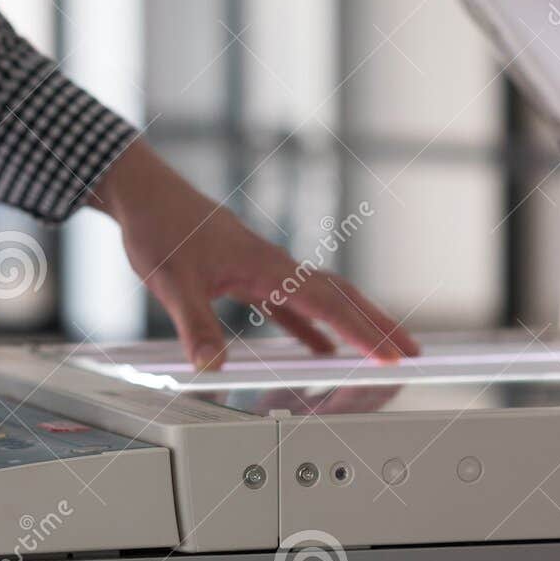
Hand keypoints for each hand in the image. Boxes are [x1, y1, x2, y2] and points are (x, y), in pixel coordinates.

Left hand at [90, 140, 418, 369]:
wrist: (145, 194)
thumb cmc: (158, 229)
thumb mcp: (171, 283)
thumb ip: (195, 325)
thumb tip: (211, 366)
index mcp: (266, 266)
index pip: (326, 303)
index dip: (362, 332)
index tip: (392, 355)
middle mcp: (274, 265)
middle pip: (340, 297)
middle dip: (378, 326)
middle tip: (414, 353)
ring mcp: (264, 269)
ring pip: (322, 299)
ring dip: (353, 325)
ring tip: (382, 351)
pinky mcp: (247, 274)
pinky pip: (291, 305)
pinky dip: (311, 327)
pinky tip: (320, 349)